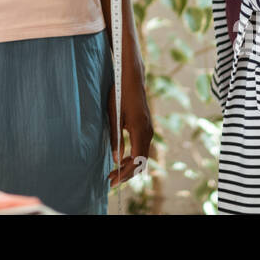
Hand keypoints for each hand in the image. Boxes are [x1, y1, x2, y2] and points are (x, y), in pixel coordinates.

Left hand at [107, 55, 153, 186]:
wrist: (131, 79)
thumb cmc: (120, 94)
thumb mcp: (114, 116)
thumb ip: (116, 138)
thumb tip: (116, 159)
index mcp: (140, 130)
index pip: (137, 160)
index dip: (125, 173)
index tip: (113, 180)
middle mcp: (148, 132)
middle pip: (141, 161)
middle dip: (127, 173)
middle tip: (111, 181)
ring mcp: (148, 130)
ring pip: (142, 155)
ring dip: (129, 166)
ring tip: (114, 172)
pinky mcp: (146, 127)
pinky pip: (142, 147)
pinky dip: (133, 157)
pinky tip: (122, 160)